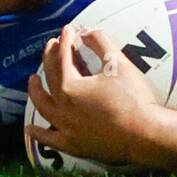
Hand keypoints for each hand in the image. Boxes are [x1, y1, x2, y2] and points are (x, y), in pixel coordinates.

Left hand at [25, 25, 166, 165]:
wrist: (146, 135)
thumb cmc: (133, 99)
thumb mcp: (118, 63)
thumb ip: (100, 43)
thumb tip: (87, 32)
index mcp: (70, 87)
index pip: (63, 57)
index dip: (65, 40)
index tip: (67, 30)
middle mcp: (62, 108)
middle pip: (50, 78)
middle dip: (50, 58)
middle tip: (51, 46)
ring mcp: (66, 129)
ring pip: (43, 108)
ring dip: (36, 92)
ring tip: (33, 80)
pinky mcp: (74, 146)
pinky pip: (51, 139)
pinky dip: (39, 134)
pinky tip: (31, 129)